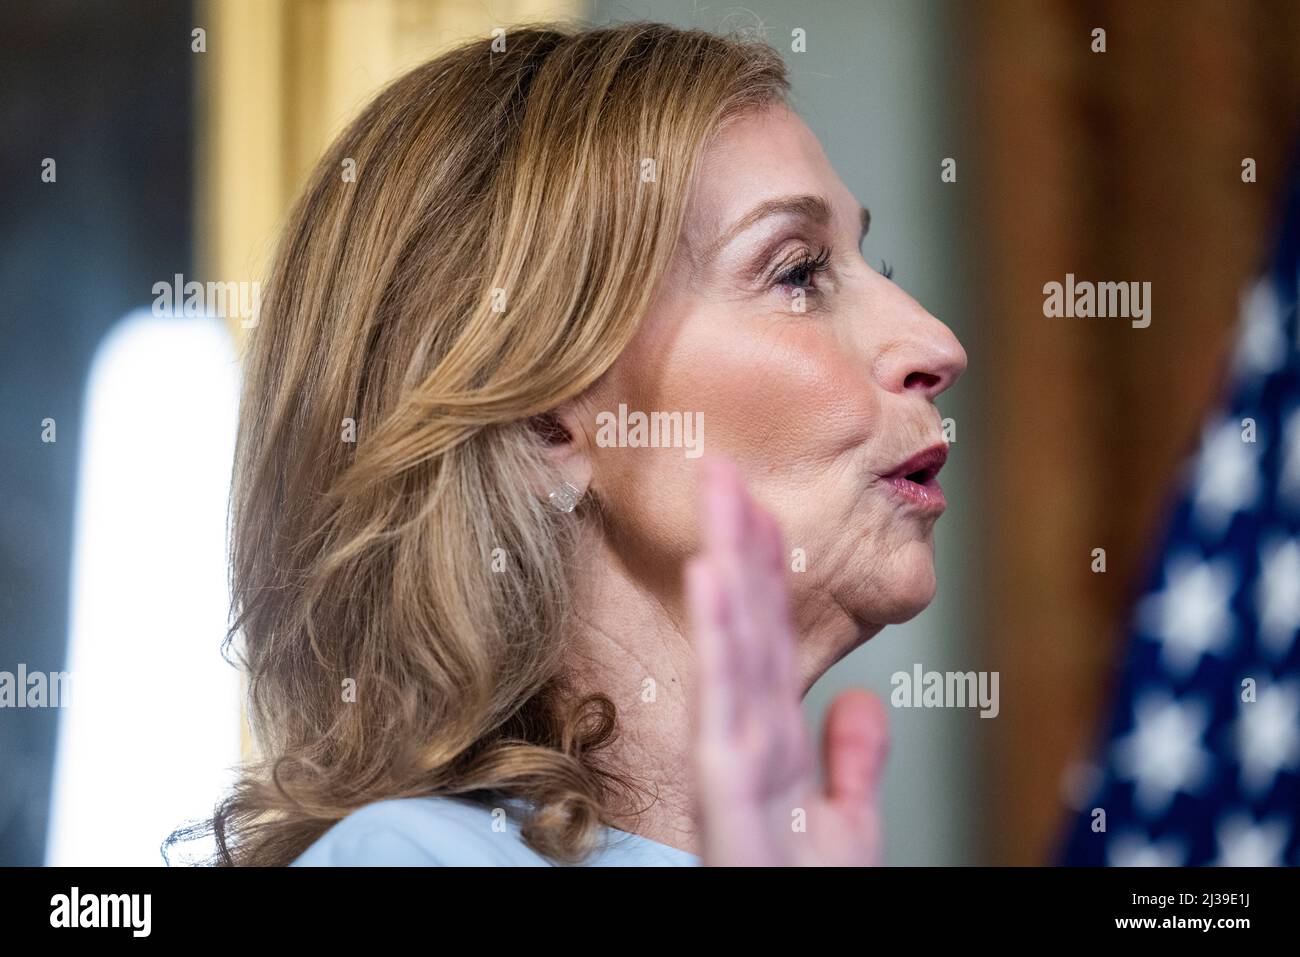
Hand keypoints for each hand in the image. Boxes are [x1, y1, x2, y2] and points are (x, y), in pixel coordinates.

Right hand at [685, 456, 889, 865]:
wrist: (796, 939)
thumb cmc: (808, 901)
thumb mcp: (846, 831)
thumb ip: (853, 763)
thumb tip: (862, 701)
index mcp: (774, 744)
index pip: (769, 637)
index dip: (764, 570)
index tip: (757, 502)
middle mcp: (748, 743)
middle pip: (746, 628)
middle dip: (737, 545)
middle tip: (726, 467)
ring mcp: (737, 765)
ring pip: (732, 651)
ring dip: (726, 571)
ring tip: (720, 498)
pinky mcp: (731, 795)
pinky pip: (727, 706)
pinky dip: (720, 640)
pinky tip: (717, 580)